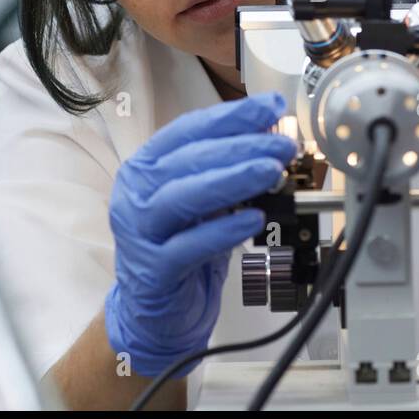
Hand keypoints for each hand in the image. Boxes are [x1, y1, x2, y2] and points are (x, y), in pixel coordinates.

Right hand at [103, 91, 296, 376]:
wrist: (155, 311)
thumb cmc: (181, 246)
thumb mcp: (202, 201)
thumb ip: (224, 170)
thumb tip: (271, 139)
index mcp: (146, 166)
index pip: (190, 130)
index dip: (232, 116)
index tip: (272, 107)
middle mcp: (136, 192)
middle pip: (190, 159)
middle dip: (242, 146)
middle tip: (283, 144)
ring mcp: (140, 231)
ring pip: (186, 197)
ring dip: (233, 180)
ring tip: (272, 171)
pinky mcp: (153, 268)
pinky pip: (190, 245)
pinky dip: (224, 231)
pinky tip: (254, 219)